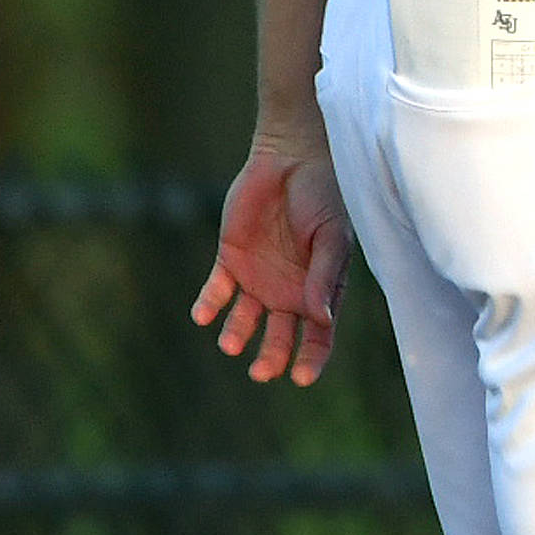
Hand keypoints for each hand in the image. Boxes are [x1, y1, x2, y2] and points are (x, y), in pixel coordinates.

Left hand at [191, 135, 353, 385]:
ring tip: (232, 342)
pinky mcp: (230, 260)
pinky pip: (216, 292)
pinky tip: (204, 315)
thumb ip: (324, 276)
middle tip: (261, 371)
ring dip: (237, 334)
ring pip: (245, 319)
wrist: (291, 156)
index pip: (319, 334)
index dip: (312, 358)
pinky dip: (208, 305)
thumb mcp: (330, 236)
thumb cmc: (323, 195)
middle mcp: (289, 289)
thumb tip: (320, 320)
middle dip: (272, 357)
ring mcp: (258, 277)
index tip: (299, 378)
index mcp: (320, 287)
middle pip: (280, 336)